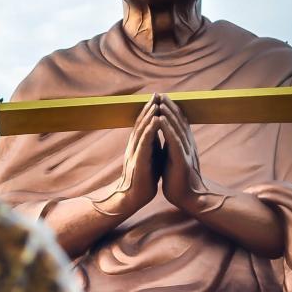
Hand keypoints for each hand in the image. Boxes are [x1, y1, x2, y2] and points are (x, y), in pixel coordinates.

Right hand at [95, 94, 163, 220]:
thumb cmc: (144, 179)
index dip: (150, 111)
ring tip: (155, 103)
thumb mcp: (151, 158)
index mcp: (139, 146)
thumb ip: (153, 145)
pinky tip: (155, 122)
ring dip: (148, 116)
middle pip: (141, 124)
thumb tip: (159, 132)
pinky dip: (150, 131)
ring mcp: (135, 154)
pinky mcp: (139, 162)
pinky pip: (144, 144)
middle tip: (156, 94)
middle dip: (149, 108)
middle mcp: (135, 147)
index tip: (157, 98)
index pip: (144, 125)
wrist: (133, 198)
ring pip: (142, 131)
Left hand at [156, 95, 208, 213]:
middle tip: (161, 94)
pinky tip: (160, 119)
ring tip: (160, 102)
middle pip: (179, 122)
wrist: (189, 198)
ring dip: (168, 114)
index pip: (179, 123)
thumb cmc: (179, 179)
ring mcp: (185, 151)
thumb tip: (166, 135)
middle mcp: (187, 145)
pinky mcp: (181, 160)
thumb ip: (171, 146)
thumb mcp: (174, 158)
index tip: (163, 98)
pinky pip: (173, 141)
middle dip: (170, 107)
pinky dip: (167, 128)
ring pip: (176, 128)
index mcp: (184, 145)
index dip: (172, 110)